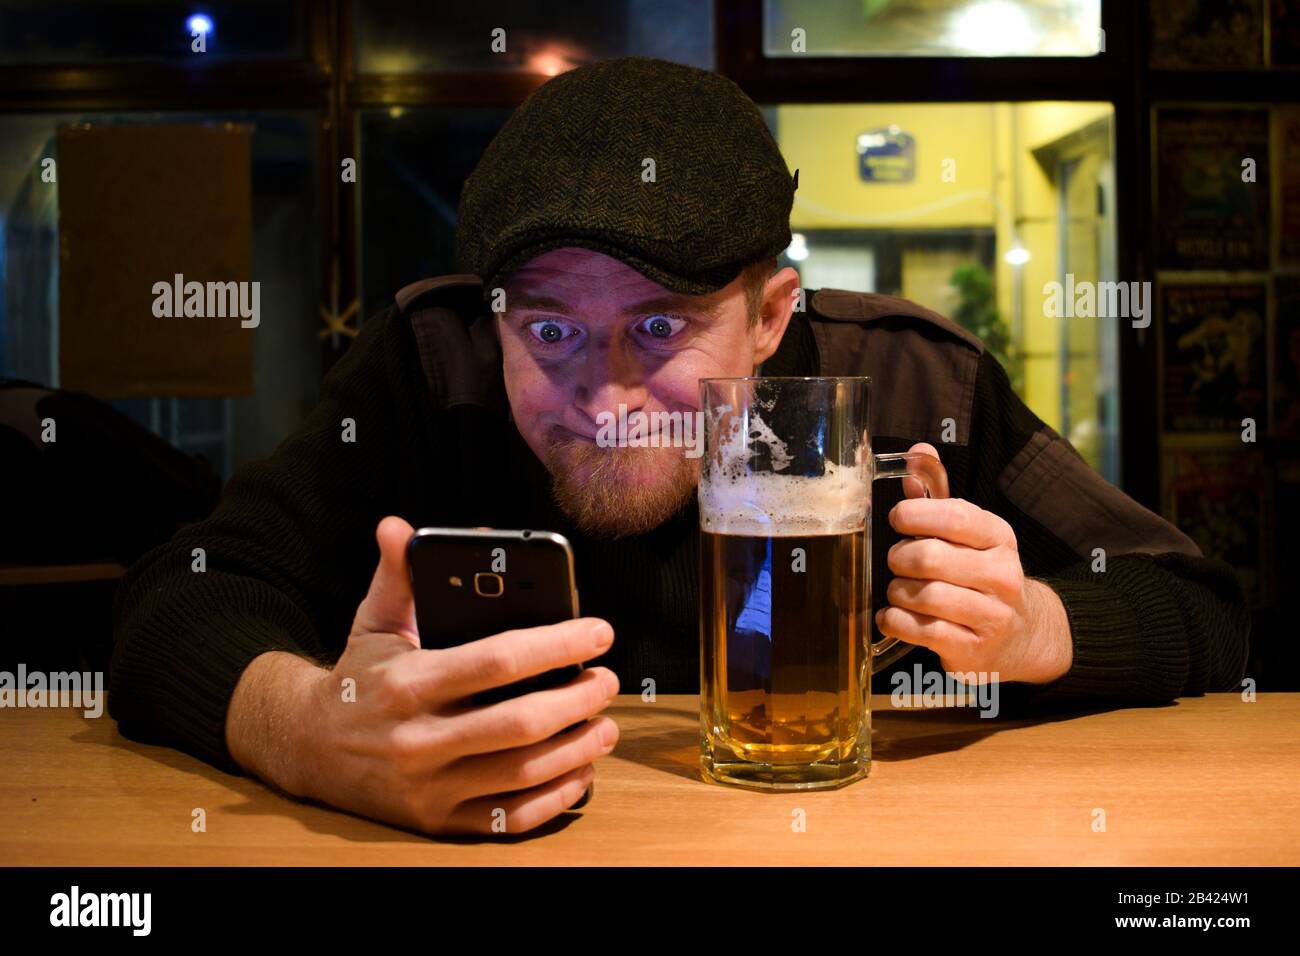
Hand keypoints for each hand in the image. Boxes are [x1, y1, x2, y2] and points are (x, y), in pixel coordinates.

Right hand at [290, 515, 619, 835]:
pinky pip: (511, 818)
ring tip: (606, 724)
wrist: (307, 749)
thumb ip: (397, 576)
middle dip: (579, 699)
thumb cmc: (359, 679)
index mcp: (408, 682)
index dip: (557, 645)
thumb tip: (398, 526)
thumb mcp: (373, 624)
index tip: (598, 632)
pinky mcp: (438, 821)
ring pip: (523, 773)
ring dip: (578, 748)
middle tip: (607, 680)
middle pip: (520, 722)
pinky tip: (579, 771)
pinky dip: (555, 797)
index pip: (498, 660)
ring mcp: (429, 786)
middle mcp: (418, 739)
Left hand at [875, 444, 1072, 684]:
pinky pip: (920, 631)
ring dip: (897, 591)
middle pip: (931, 559)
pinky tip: (892, 616)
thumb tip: (915, 454)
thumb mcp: (970, 535)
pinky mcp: (973, 649)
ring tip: (899, 590)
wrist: (1023, 635)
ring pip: (924, 596)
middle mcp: (1001, 575)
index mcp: (999, 538)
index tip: (897, 519)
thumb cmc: (981, 575)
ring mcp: (991, 616)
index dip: (916, 515)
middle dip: (900, 558)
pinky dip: (894, 621)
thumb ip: (938, 498)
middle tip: (897, 561)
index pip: (957, 517)